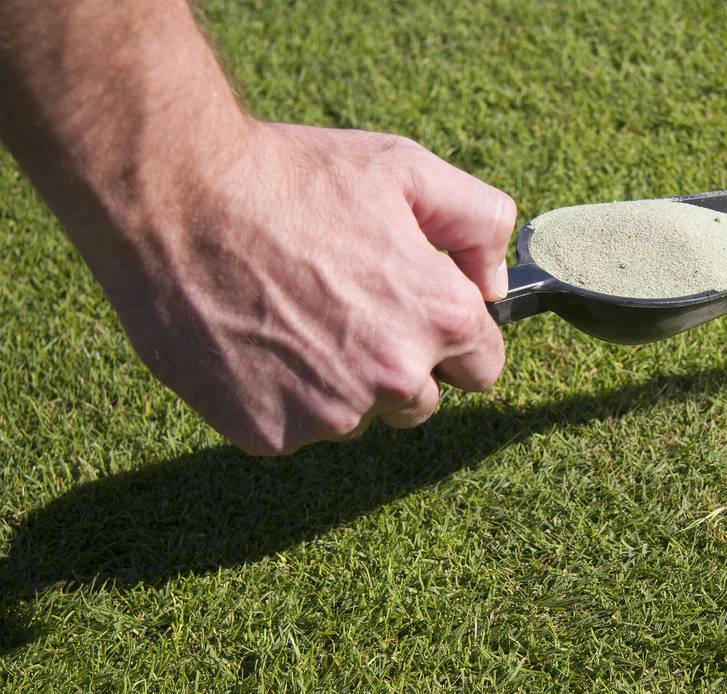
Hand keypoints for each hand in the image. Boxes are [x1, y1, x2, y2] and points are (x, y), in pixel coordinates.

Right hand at [91, 121, 514, 454]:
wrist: (173, 197)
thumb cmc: (291, 177)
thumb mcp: (406, 169)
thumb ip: (478, 224)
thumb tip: (496, 287)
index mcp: (439, 317)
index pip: (483, 366)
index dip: (452, 339)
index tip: (415, 315)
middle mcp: (396, 376)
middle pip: (420, 400)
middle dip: (395, 362)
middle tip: (340, 305)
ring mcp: (331, 413)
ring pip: (355, 417)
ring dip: (336, 383)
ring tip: (288, 315)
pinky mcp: (270, 434)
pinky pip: (294, 426)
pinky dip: (278, 395)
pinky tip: (252, 338)